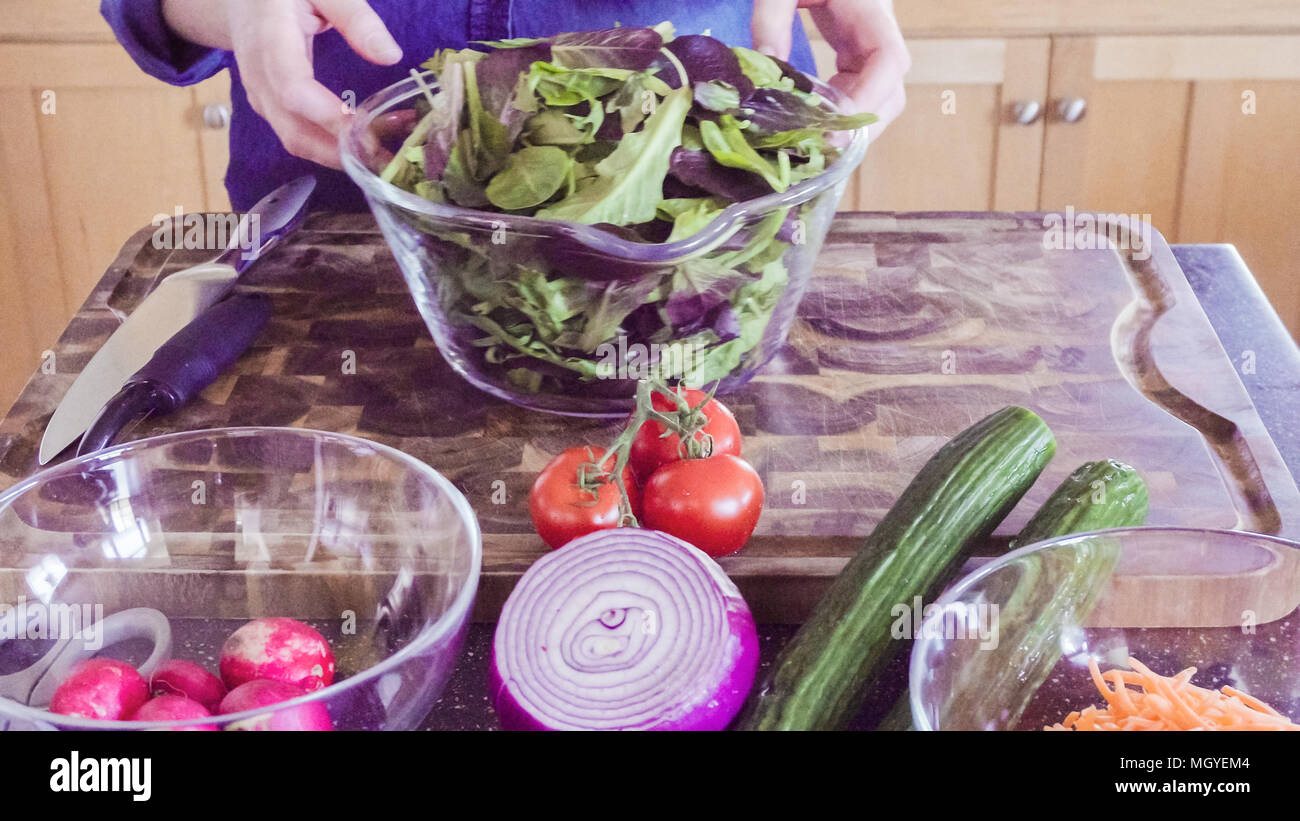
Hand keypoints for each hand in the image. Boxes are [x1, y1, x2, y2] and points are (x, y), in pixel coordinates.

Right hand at [164, 0, 402, 167]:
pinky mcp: (268, 106)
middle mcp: (258, 75)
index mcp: (269, 39)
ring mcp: (260, 95)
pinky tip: (361, 144)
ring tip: (381, 157)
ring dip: (337, 155)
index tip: (366, 130)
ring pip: (295, 140)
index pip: (292, 89)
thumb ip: (354, 18)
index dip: (327, 116)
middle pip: (293, 130)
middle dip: (339, 151)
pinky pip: (296, 135)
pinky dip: (328, 147)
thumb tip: (391, 56)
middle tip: (385, 159)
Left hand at [752, 0, 909, 139]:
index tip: (835, 126)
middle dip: (861, 125)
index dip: (869, 98)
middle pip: (892, 92)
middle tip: (822, 151)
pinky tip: (810, 123)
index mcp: (872, 10)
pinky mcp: (855, 53)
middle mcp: (880, 33)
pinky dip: (838, 112)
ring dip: (851, 125)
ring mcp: (870, 46)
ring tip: (815, 145)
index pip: (890, 61)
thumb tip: (762, 70)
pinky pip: (857, 90)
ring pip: (879, 98)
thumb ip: (771, 19)